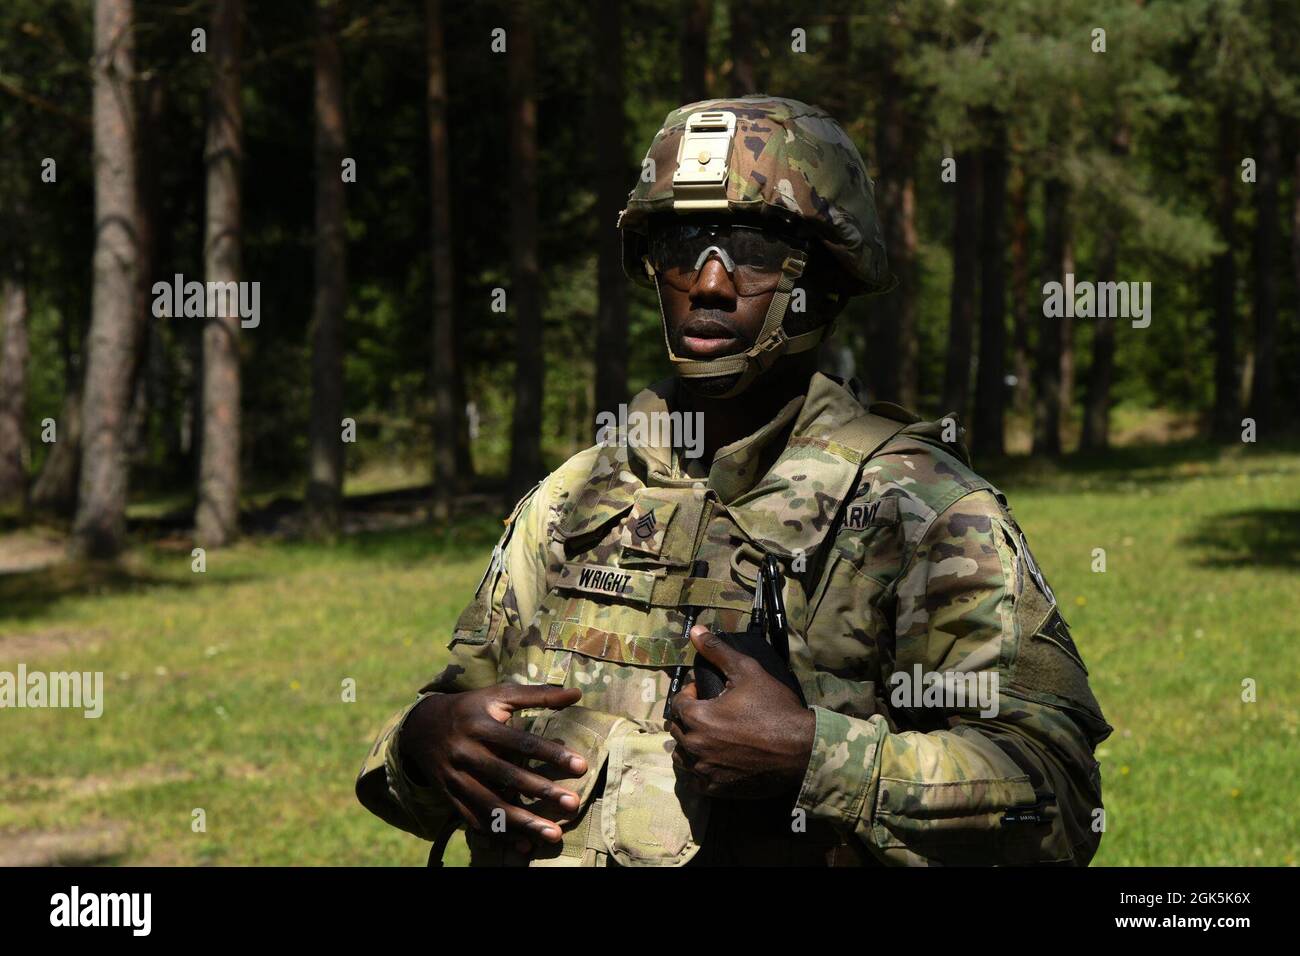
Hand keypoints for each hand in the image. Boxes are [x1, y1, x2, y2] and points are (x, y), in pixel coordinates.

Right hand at [400, 683, 587, 849]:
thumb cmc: (472, 708)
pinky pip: (474, 820)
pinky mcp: (450, 796)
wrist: (421, 727)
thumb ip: (538, 694)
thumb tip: (577, 693)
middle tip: (573, 804)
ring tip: (553, 834)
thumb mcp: (499, 694)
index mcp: (480, 725)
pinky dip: (499, 834)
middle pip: (507, 776)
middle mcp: (466, 752)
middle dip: (541, 791)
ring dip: (523, 822)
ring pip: (490, 805)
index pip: (521, 742)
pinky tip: (524, 845)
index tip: (581, 766)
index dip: (551, 754)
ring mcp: (456, 778)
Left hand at [668, 625, 815, 799]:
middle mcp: (696, 747)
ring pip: (682, 757)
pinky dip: (700, 770)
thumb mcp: (747, 671)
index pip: (678, 703)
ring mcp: (706, 771)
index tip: (706, 691)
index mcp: (698, 718)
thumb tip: (695, 631)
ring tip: (709, 735)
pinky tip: (715, 759)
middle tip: (710, 711)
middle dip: (688, 717)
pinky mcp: (718, 789)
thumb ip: (718, 651)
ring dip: (690, 744)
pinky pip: (697, 781)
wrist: (801, 749)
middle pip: (677, 730)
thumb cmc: (774, 708)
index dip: (691, 693)